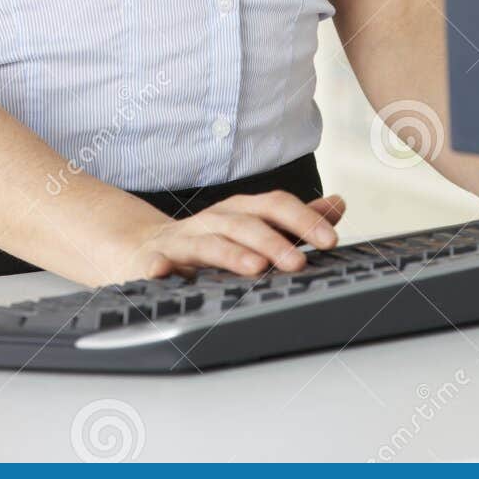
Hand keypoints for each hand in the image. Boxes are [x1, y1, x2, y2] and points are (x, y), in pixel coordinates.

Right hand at [113, 189, 347, 283]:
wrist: (141, 248)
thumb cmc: (206, 240)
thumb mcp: (252, 226)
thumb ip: (295, 220)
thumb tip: (338, 204)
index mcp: (240, 212)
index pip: (275, 205)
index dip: (303, 219)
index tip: (330, 240)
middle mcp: (214, 221)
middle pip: (246, 224)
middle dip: (274, 242)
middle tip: (299, 263)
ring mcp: (183, 240)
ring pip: (210, 243)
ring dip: (232, 254)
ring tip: (255, 268)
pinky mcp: (154, 261)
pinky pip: (156, 264)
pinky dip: (160, 268)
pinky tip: (164, 274)